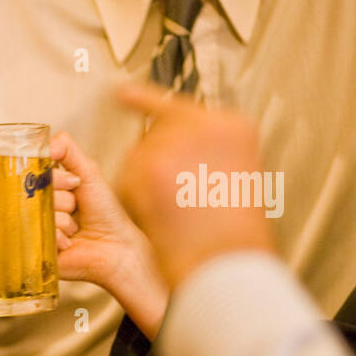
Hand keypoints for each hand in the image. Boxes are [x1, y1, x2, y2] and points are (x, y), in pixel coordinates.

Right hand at [51, 131, 155, 292]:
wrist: (116, 247)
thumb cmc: (105, 212)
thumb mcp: (89, 173)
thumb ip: (68, 151)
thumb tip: (47, 142)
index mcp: (46, 189)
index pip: (35, 174)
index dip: (56, 179)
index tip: (75, 185)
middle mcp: (37, 208)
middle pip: (35, 193)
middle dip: (63, 200)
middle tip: (76, 209)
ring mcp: (34, 228)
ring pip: (38, 213)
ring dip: (63, 221)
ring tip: (75, 229)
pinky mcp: (35, 249)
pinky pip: (40, 233)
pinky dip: (59, 236)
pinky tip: (69, 242)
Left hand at [115, 83, 275, 287]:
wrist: (222, 262)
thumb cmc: (228, 233)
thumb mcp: (230, 178)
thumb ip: (202, 151)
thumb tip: (164, 137)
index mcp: (233, 127)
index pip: (179, 105)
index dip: (147, 102)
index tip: (122, 94)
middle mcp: (206, 126)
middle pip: (156, 133)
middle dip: (154, 160)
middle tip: (176, 194)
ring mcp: (176, 143)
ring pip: (138, 155)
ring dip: (143, 180)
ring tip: (175, 207)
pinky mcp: (151, 167)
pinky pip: (128, 176)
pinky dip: (134, 194)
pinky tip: (159, 211)